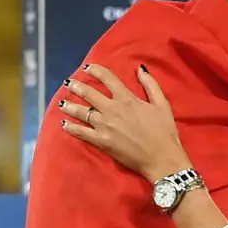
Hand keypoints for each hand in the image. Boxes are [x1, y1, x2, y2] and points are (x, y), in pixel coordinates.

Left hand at [60, 63, 190, 181]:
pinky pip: (82, 132)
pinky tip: (64, 124)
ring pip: (82, 112)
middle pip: (89, 94)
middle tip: (69, 84)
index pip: (107, 78)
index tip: (88, 68)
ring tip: (63, 102)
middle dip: (77, 87)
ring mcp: (105, 126)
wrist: (162, 159)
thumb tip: (140, 69)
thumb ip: (150, 85)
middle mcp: (112, 110)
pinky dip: (71, 128)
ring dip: (70, 106)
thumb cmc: (165, 132)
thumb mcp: (162, 105)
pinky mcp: (102, 142)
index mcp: (127, 99)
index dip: (96, 70)